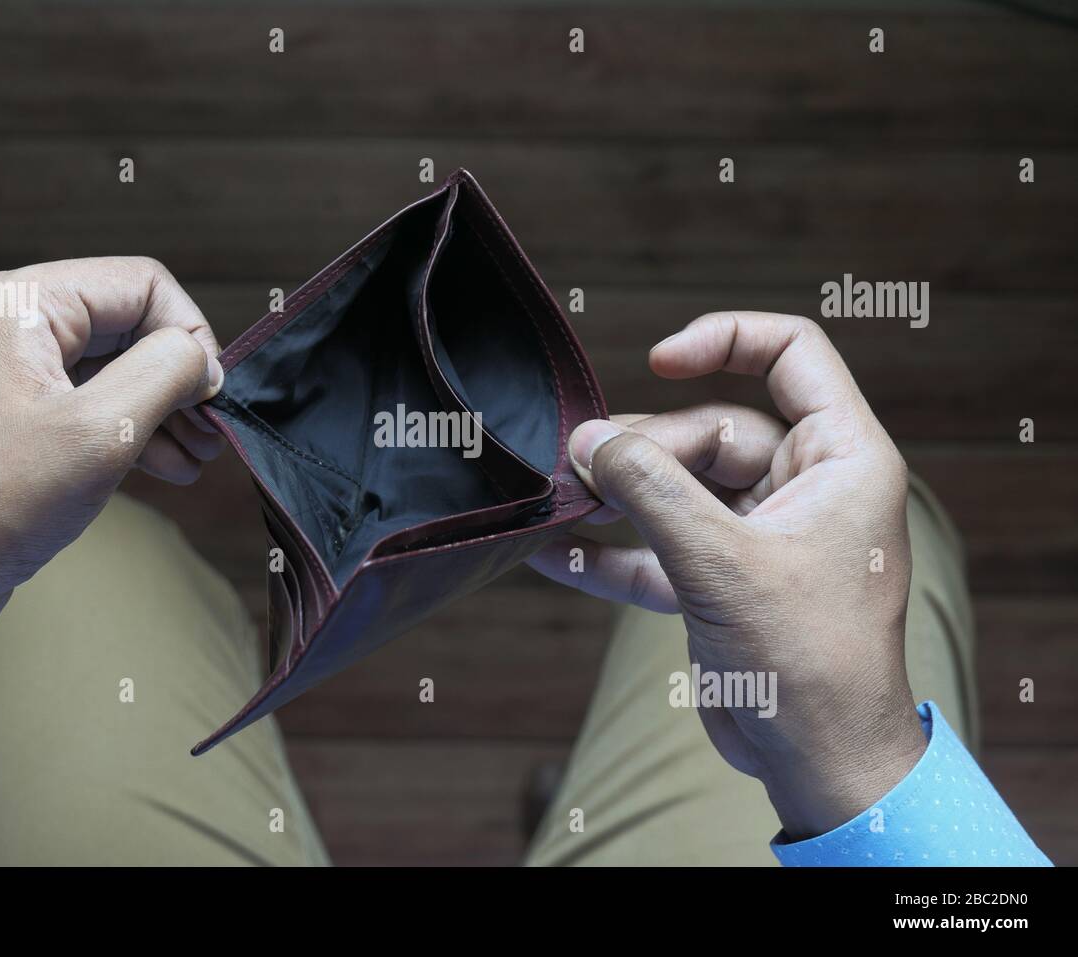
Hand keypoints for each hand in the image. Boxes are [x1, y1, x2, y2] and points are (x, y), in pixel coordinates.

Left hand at [0, 258, 223, 743]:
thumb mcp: (102, 430)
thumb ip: (166, 373)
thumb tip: (200, 356)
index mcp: (20, 305)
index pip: (141, 284)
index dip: (190, 334)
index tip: (213, 394)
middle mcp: (6, 324)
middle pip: (126, 324)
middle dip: (178, 379)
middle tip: (211, 432)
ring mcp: (1, 371)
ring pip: (108, 368)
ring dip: (160, 409)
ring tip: (196, 457)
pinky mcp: (4, 417)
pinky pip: (82, 403)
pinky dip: (126, 429)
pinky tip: (164, 466)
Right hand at [529, 311, 926, 839]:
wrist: (819, 764)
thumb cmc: (809, 663)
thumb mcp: (722, 563)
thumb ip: (651, 493)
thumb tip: (590, 442)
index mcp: (840, 459)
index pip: (791, 355)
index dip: (724, 340)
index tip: (658, 360)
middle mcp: (804, 486)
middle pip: (711, 430)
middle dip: (643, 449)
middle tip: (578, 467)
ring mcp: (759, 535)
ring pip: (677, 488)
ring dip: (618, 497)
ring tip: (559, 501)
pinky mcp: (722, 580)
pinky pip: (659, 547)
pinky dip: (613, 551)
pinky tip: (558, 556)